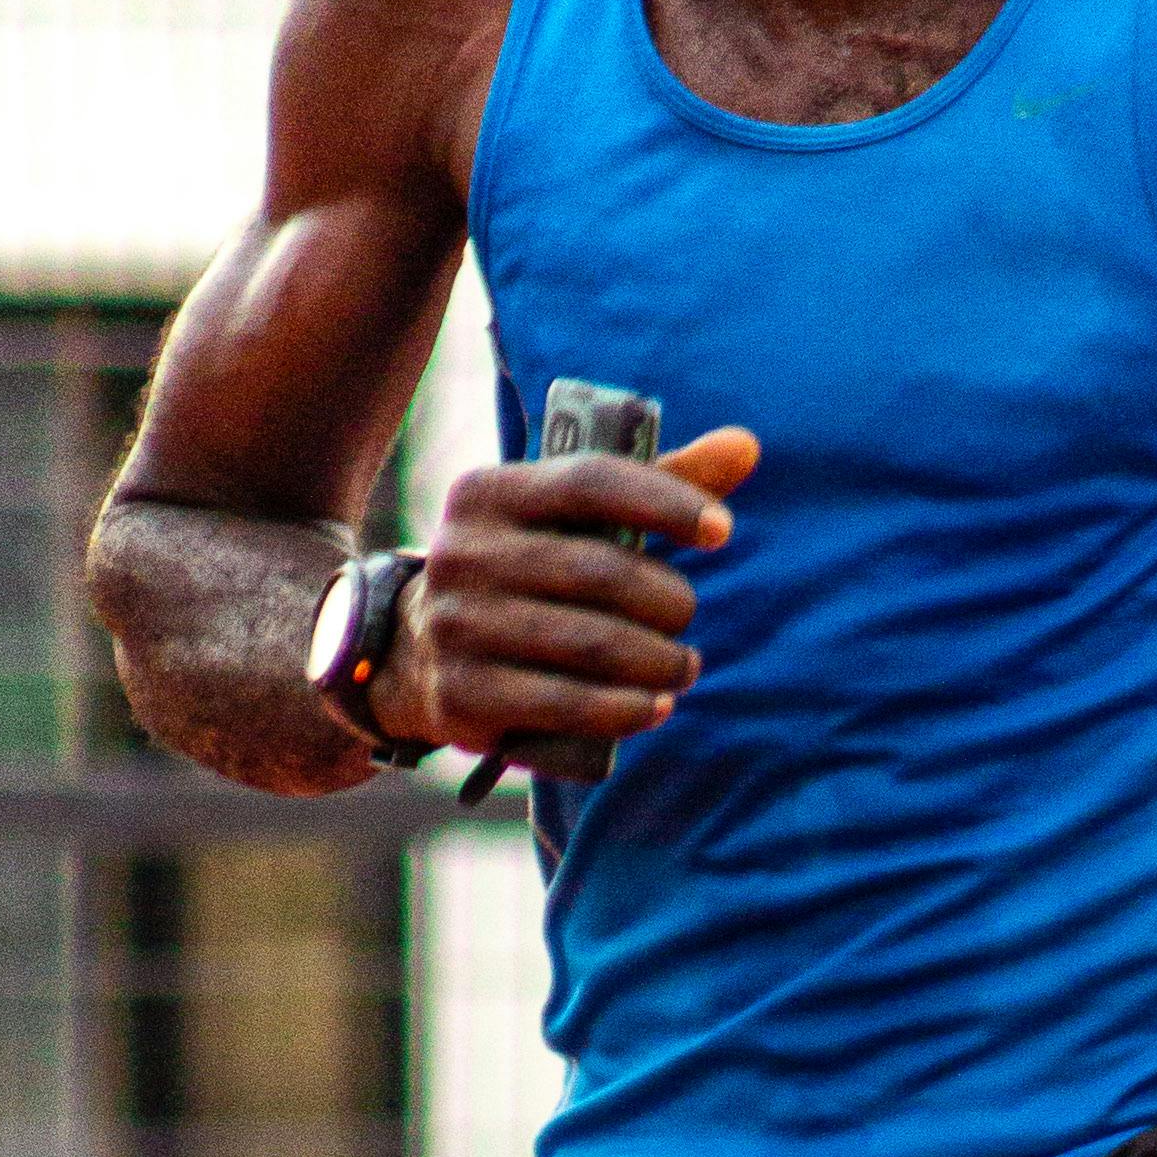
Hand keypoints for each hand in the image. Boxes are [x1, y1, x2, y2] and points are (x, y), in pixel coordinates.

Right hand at [379, 424, 757, 781]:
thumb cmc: (521, 572)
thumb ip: (655, 482)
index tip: (722, 531)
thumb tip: (745, 446)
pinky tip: (655, 706)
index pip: (592, 483)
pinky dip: (627, 709)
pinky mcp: (460, 697)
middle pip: (601, 573)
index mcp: (489, 493)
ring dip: (659, 662)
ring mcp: (456, 628)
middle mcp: (463, 554)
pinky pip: (567, 706)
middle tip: (686, 616)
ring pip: (592, 646)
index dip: (666, 503)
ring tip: (682, 667)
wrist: (411, 650)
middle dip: (667, 600)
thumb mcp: (568, 519)